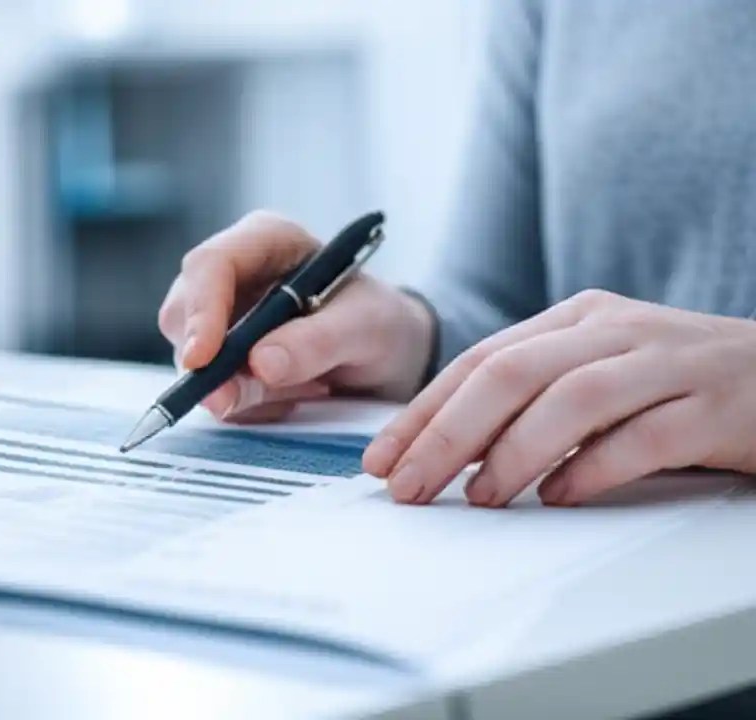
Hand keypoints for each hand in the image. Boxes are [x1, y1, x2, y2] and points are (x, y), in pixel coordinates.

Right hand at [158, 210, 434, 421]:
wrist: (385, 359)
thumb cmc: (379, 324)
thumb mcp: (367, 327)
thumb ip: (319, 340)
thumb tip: (261, 363)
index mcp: (266, 241)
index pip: (213, 265)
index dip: (201, 310)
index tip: (203, 359)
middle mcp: (232, 274)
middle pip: (185, 311)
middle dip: (204, 362)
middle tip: (230, 400)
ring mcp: (220, 317)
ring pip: (191, 356)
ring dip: (232, 387)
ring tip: (298, 391)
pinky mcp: (219, 358)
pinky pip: (210, 387)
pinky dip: (243, 403)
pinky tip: (288, 397)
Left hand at [363, 289, 755, 506]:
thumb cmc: (678, 385)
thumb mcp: (597, 376)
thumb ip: (531, 401)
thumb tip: (446, 452)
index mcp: (577, 320)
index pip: (480, 360)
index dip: (423, 411)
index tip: (382, 457)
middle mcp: (617, 331)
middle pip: (512, 373)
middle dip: (448, 432)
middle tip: (409, 484)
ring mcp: (669, 363)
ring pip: (572, 398)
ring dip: (513, 451)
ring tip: (479, 496)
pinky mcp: (716, 407)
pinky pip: (644, 436)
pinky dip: (593, 467)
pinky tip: (559, 496)